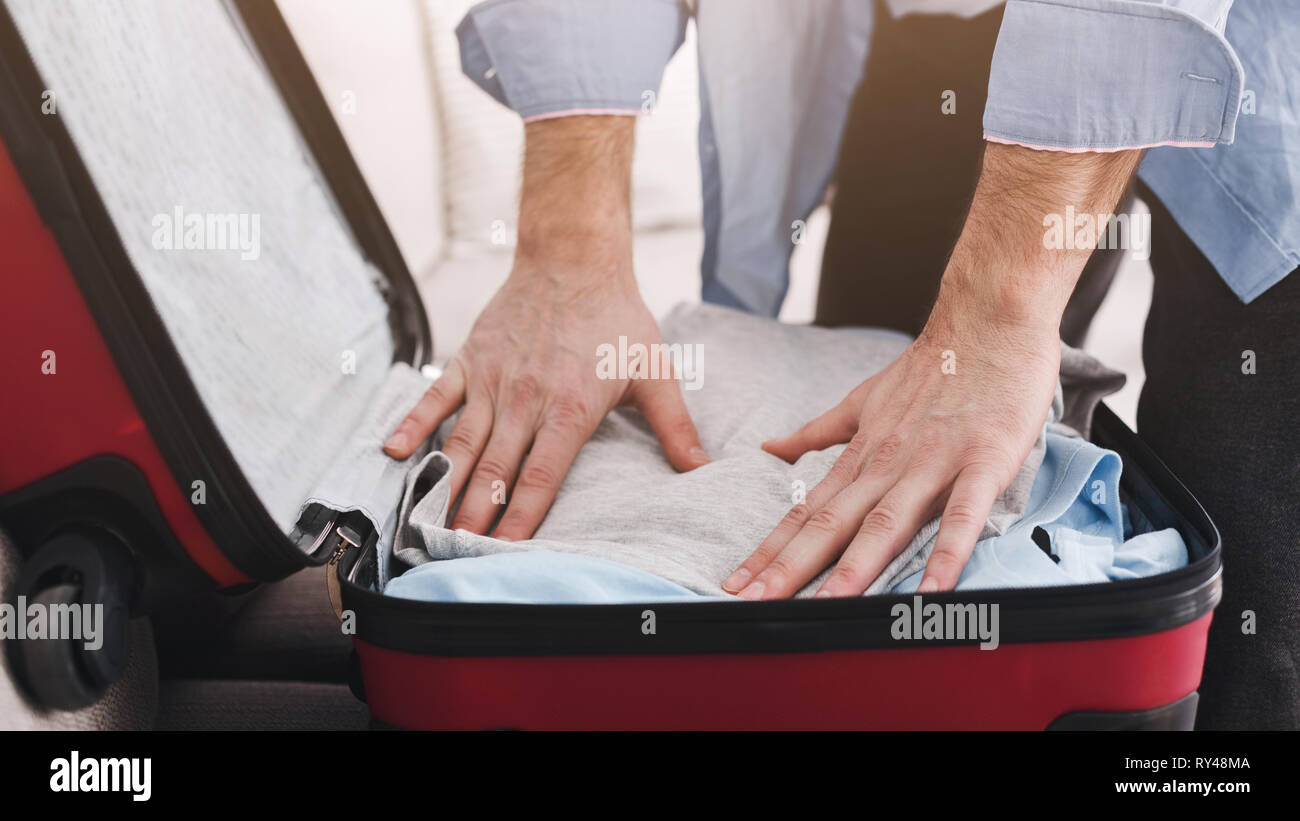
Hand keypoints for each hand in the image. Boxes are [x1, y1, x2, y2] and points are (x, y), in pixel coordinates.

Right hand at [383, 264, 707, 539]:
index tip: (506, 554)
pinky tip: (393, 453)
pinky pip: (435, 396)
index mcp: (570, 409)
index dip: (522, 519)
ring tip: (426, 524)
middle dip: (474, 517)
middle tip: (455, 555)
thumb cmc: (617, 319)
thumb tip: (703, 471)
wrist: (574, 258)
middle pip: (495, 470)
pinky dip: (413, 423)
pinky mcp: (470, 358)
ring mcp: (493, 379)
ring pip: (463, 442)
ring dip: (444, 485)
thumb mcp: (655, 373)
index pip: (541, 477)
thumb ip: (675, 428)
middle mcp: (526, 399)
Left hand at [723, 300, 1059, 598]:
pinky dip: (946, 555)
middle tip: (754, 605)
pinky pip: (962, 516)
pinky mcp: (983, 461)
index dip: (770, 550)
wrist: (989, 317)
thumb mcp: (863, 398)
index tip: (738, 582)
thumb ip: (818, 431)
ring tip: (824, 610)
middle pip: (830, 525)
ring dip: (853, 570)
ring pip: (885, 525)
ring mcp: (933, 463)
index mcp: (861, 455)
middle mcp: (888, 463)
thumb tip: (770, 449)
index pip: (805, 511)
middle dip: (790, 569)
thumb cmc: (933, 364)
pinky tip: (931, 593)